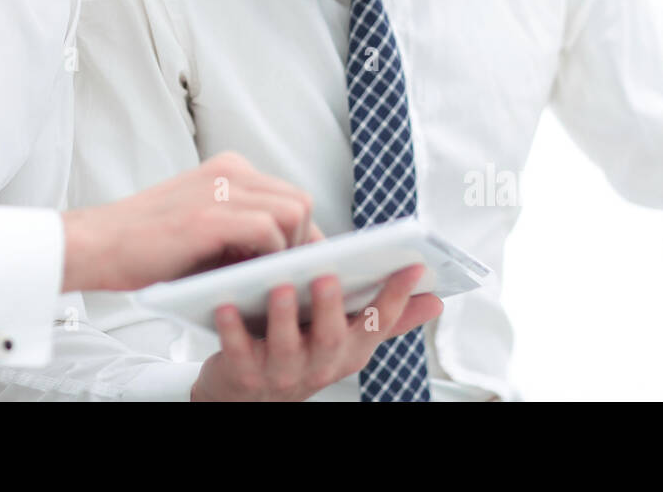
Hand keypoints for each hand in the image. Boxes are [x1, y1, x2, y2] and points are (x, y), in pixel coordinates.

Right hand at [60, 151, 321, 292]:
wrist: (98, 245)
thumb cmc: (149, 247)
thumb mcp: (206, 228)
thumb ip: (244, 232)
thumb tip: (293, 258)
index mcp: (229, 170)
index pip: (290, 196)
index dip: (300, 236)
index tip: (295, 267)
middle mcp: (229, 172)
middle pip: (300, 202)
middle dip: (300, 243)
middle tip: (279, 276)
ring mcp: (219, 190)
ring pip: (292, 212)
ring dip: (287, 250)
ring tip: (265, 278)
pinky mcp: (207, 215)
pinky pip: (267, 230)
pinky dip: (268, 257)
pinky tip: (248, 277)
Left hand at [189, 264, 442, 401]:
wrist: (248, 396)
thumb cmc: (301, 355)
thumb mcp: (349, 339)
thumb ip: (389, 318)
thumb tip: (435, 300)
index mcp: (349, 349)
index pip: (379, 324)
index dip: (396, 298)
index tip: (411, 267)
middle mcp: (320, 364)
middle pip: (332, 337)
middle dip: (332, 307)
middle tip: (328, 275)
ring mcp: (283, 372)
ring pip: (286, 346)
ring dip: (284, 316)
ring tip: (281, 286)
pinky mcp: (245, 374)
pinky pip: (238, 351)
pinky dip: (232, 329)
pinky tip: (226, 306)